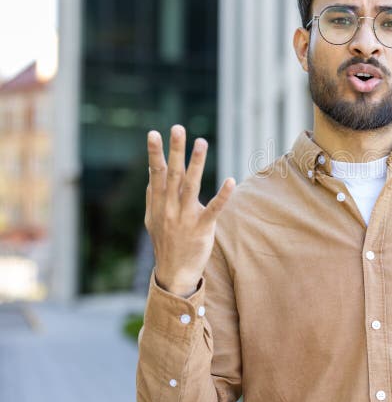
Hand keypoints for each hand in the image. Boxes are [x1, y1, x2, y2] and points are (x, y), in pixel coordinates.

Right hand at [144, 125, 235, 296]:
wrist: (174, 274)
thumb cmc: (165, 243)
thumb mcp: (152, 221)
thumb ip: (152, 198)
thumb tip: (151, 175)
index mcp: (158, 204)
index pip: (156, 173)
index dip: (155, 153)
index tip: (154, 133)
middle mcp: (169, 208)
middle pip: (173, 174)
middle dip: (174, 151)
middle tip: (177, 128)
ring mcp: (185, 218)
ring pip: (191, 186)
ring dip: (197, 164)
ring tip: (201, 142)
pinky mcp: (201, 229)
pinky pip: (213, 209)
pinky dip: (222, 195)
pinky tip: (230, 180)